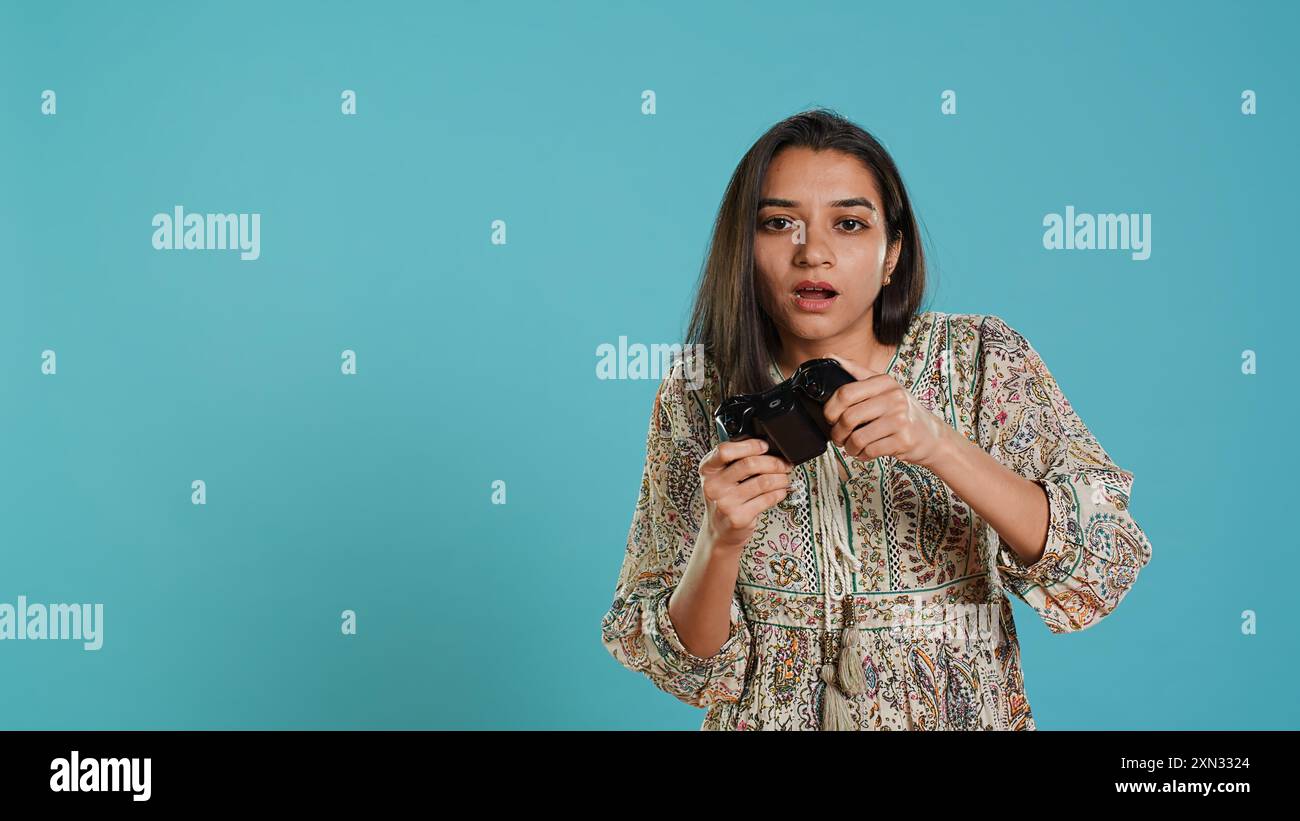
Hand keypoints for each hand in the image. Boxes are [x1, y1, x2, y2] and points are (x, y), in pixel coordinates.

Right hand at [697, 438, 793, 551]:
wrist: (719, 531)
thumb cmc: (724, 500)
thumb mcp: (719, 477)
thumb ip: (734, 461)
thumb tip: (763, 446)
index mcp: (708, 470)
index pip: (725, 450)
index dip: (749, 445)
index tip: (764, 446)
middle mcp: (714, 486)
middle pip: (749, 464)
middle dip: (773, 462)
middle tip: (783, 464)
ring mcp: (726, 503)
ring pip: (763, 481)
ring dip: (780, 478)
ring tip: (784, 478)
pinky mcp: (739, 517)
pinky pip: (767, 499)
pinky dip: (779, 493)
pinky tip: (780, 491)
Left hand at [820, 353, 952, 468]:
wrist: (932, 436)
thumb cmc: (902, 411)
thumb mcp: (885, 388)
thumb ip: (858, 373)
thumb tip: (830, 357)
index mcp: (885, 382)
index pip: (845, 393)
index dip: (830, 409)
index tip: (830, 418)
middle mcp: (894, 397)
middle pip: (848, 417)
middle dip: (837, 432)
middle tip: (838, 437)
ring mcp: (900, 419)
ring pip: (857, 437)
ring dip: (849, 447)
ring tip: (852, 446)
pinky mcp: (904, 440)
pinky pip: (870, 451)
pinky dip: (862, 455)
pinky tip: (866, 452)